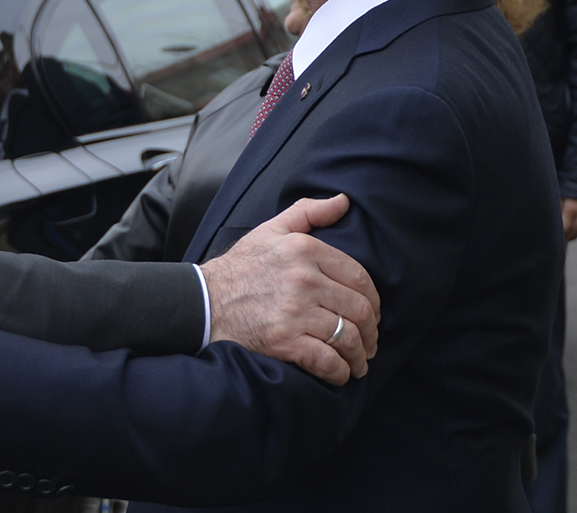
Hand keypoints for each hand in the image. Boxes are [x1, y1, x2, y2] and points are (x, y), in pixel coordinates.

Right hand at [201, 194, 379, 385]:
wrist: (203, 302)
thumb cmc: (239, 267)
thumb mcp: (271, 230)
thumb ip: (308, 212)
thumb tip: (343, 202)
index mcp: (305, 250)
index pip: (359, 277)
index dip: (374, 301)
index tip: (373, 315)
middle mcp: (304, 279)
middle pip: (359, 310)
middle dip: (371, 331)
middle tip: (370, 343)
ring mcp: (295, 311)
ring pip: (348, 337)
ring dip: (359, 356)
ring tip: (358, 363)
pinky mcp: (284, 341)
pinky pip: (327, 361)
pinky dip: (340, 372)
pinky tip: (340, 374)